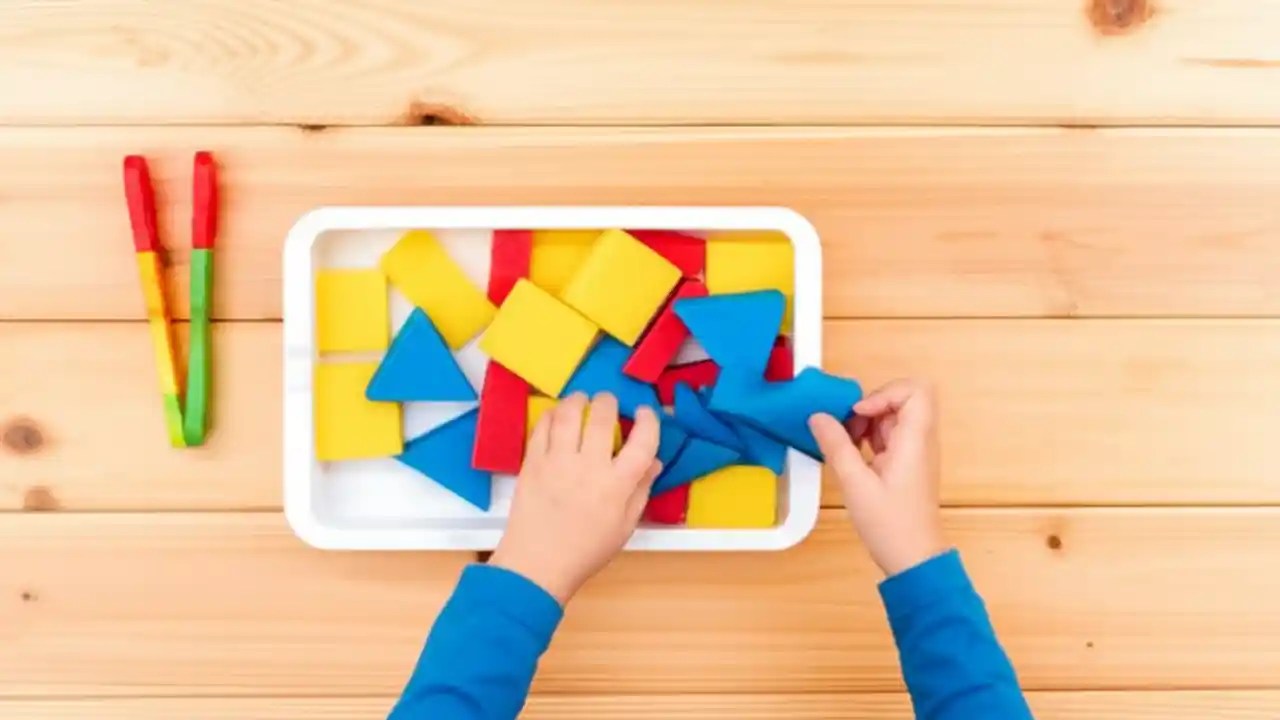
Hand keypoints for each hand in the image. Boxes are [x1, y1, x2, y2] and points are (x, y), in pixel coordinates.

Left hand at [489, 392, 661, 603]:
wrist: (538, 564)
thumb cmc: (586, 550)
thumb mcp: (624, 526)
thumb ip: (641, 491)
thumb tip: (654, 462)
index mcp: (617, 485)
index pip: (643, 442)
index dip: (649, 421)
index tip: (646, 413)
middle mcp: (589, 467)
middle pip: (603, 417)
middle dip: (609, 401)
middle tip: (608, 401)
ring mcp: (558, 461)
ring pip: (570, 414)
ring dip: (578, 400)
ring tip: (581, 400)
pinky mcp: (532, 462)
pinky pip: (543, 427)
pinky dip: (552, 415)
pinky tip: (558, 417)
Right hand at [809, 379, 946, 576]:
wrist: (914, 559)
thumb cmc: (890, 525)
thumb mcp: (856, 484)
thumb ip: (836, 446)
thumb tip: (818, 417)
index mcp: (915, 440)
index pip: (916, 390)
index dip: (885, 392)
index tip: (860, 413)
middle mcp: (920, 440)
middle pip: (903, 398)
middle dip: (870, 405)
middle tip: (848, 428)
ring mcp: (915, 452)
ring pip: (893, 416)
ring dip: (867, 422)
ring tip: (845, 444)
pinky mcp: (906, 463)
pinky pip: (890, 435)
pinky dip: (869, 437)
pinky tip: (852, 456)